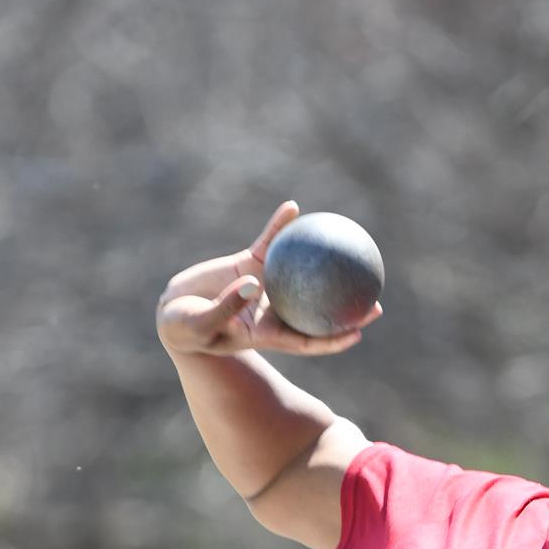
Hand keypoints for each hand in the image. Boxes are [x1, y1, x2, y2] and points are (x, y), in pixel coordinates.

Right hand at [155, 201, 381, 357]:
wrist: (172, 312)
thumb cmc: (187, 329)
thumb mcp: (203, 324)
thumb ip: (228, 308)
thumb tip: (255, 287)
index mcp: (268, 333)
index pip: (309, 340)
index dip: (335, 339)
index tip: (359, 332)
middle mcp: (275, 309)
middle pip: (317, 309)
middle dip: (347, 307)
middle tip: (376, 299)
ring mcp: (265, 285)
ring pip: (302, 271)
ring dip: (324, 259)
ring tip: (347, 239)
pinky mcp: (250, 264)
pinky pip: (270, 242)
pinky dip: (280, 226)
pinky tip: (292, 208)